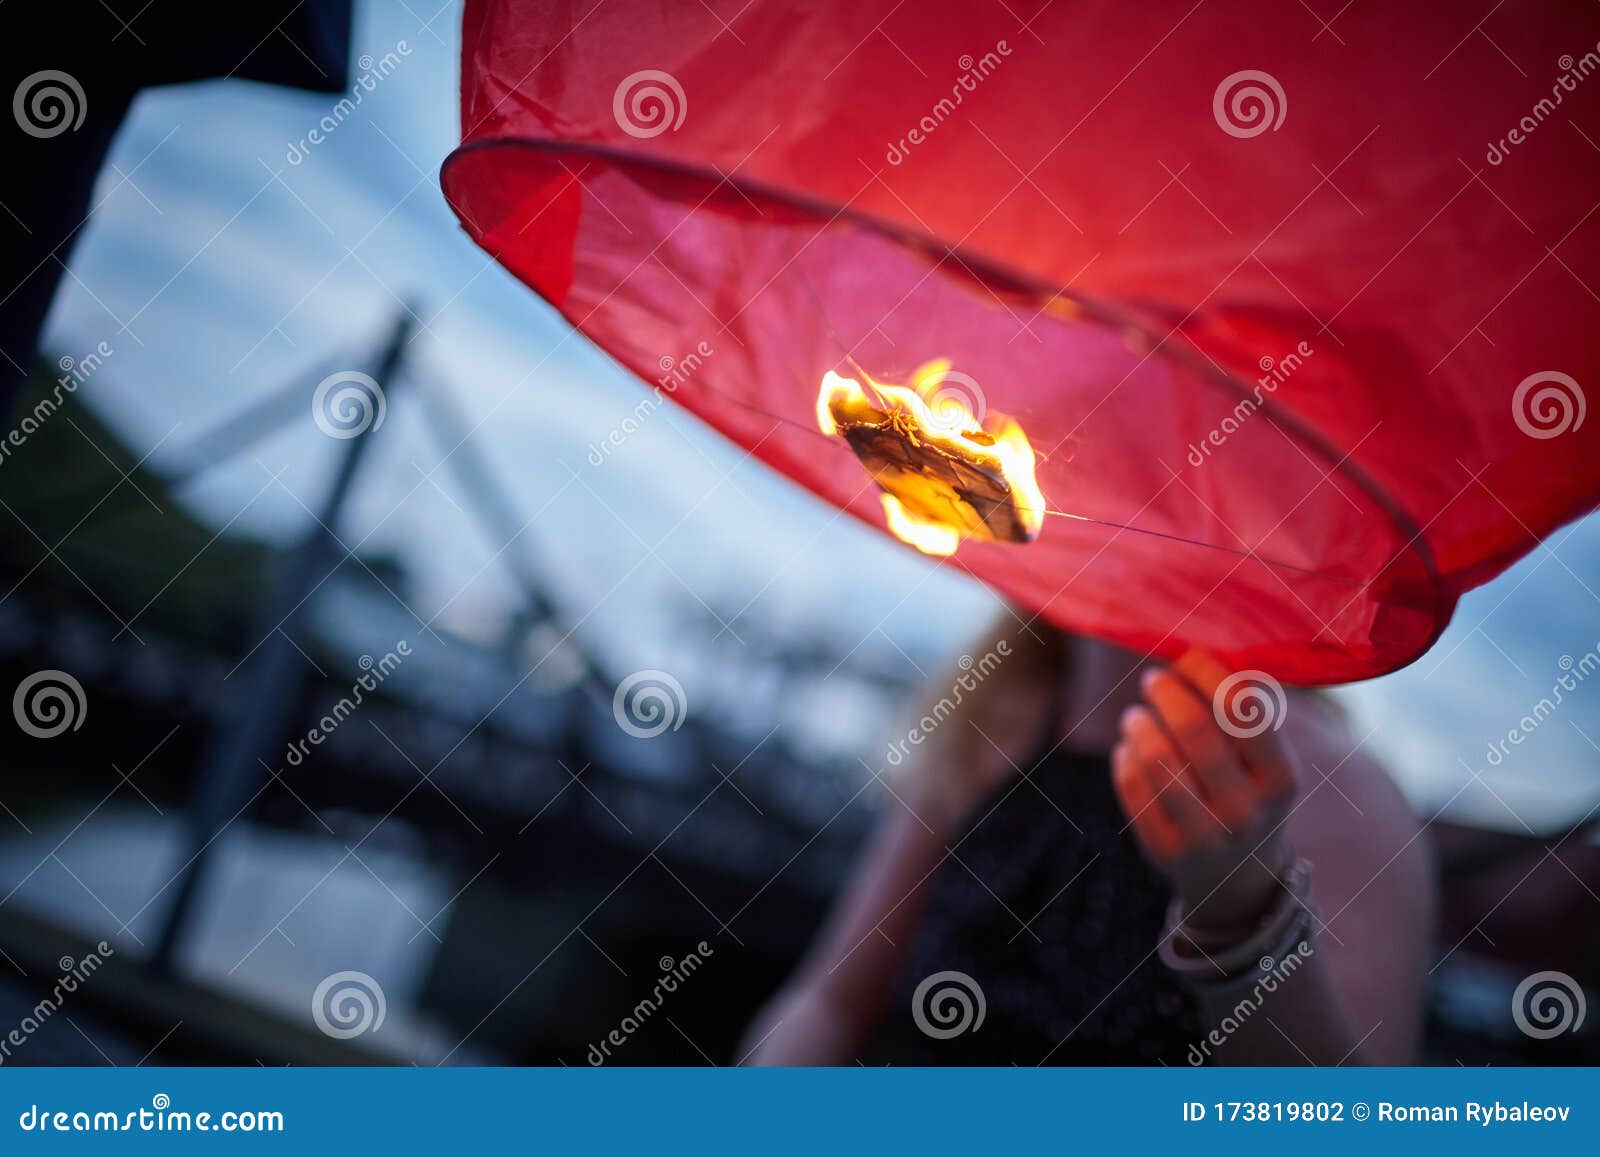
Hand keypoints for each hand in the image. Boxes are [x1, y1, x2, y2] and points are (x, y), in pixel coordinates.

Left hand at [1111, 651, 1298, 932]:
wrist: (1237, 879)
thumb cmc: (1248, 794)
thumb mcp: (1265, 762)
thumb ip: (1242, 713)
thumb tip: (1195, 652)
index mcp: (1280, 780)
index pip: (1243, 706)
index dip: (1205, 670)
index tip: (1187, 658)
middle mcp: (1247, 812)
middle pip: (1191, 726)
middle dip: (1164, 690)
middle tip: (1153, 680)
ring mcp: (1205, 837)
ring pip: (1154, 756)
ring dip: (1137, 722)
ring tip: (1136, 716)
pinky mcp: (1164, 851)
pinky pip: (1131, 784)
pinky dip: (1125, 755)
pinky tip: (1131, 751)